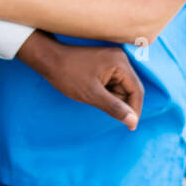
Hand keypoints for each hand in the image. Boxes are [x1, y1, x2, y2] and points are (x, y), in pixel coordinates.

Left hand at [16, 30, 143, 128]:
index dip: (135, 110)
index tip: (130, 126)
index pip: (136, 90)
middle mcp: (120, 59)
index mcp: (120, 63)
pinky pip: (113, 83)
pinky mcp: (105, 64)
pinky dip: (108, 93)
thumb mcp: (91, 94)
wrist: (49, 59)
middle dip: (123, 104)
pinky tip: (95, 95)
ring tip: (96, 100)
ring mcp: (112, 61)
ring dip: (114, 99)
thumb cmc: (68, 75)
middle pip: (131, 88)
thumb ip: (114, 108)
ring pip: (121, 87)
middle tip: (111, 116)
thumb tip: (132, 121)